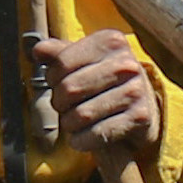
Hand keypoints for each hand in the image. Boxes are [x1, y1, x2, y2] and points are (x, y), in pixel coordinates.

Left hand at [31, 30, 161, 163]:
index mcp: (111, 42)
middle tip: (64, 106)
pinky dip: (81, 141)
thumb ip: (60, 53)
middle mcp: (126, 64)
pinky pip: (96, 134)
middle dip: (59, 103)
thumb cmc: (107, 81)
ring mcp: (136, 91)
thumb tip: (38, 50)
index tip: (56, 83)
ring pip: (81, 115)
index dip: (51, 77)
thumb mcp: (86, 60)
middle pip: (69, 88)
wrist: (144, 107)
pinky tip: (81, 137)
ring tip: (72, 122)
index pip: (63, 62)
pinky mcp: (140, 118)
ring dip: (69, 124)